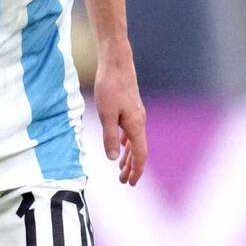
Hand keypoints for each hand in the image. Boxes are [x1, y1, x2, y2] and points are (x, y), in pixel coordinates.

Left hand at [94, 49, 146, 185]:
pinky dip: (126, 143)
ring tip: (121, 168)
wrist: (116, 62)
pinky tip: (120, 145)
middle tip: (124, 181)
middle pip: (138, 150)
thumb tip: (112, 158)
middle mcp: (139, 121)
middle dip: (132, 167)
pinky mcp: (130, 108)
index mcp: (136, 125)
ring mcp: (136, 114)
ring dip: (129, 156)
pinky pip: (130, 131)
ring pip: (135, 141)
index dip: (136, 170)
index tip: (131, 183)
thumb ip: (109, 137)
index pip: (140, 154)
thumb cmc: (110, 87)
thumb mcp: (106, 114)